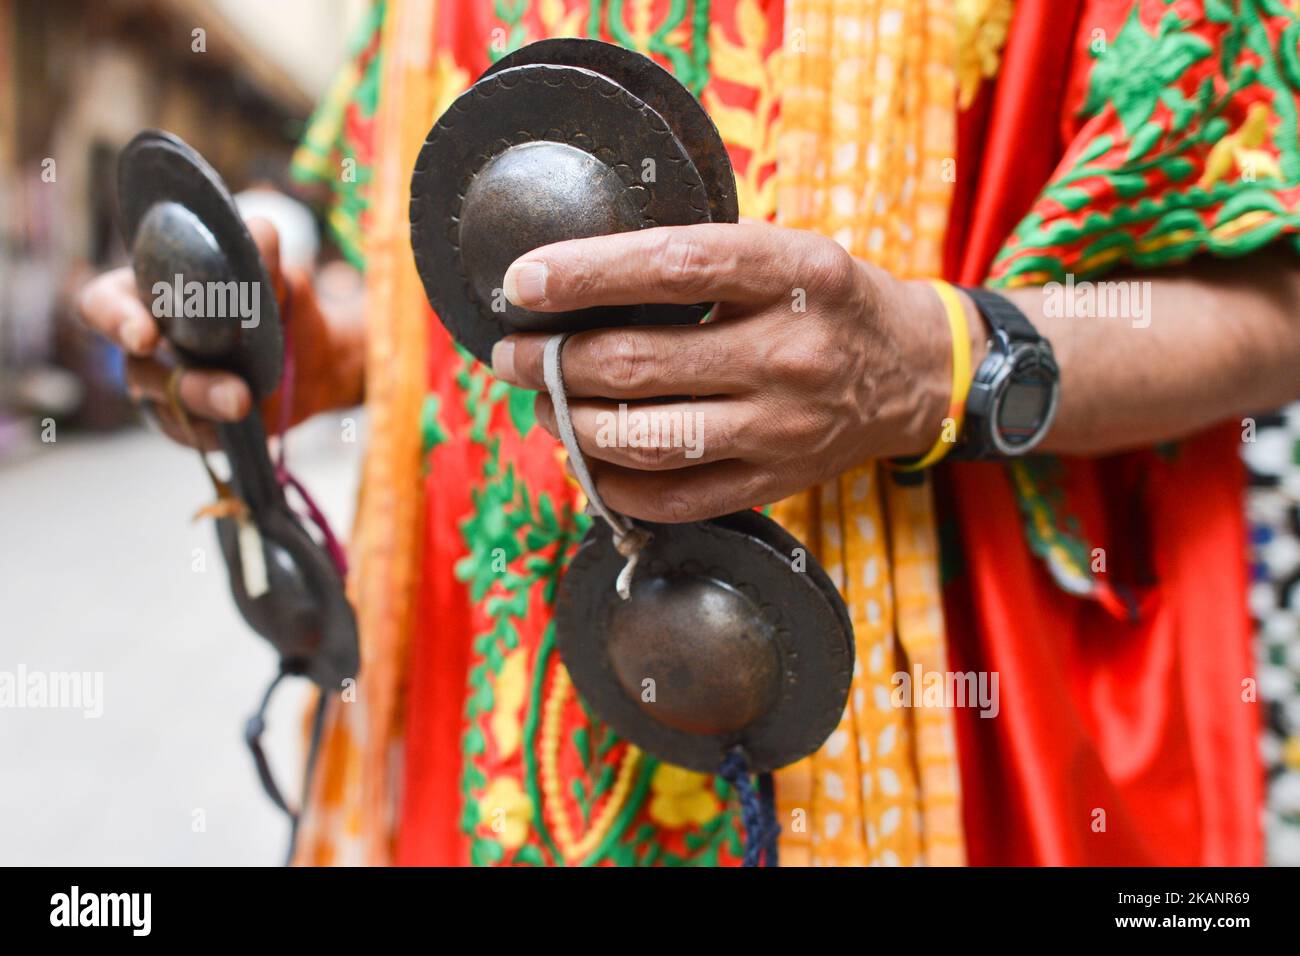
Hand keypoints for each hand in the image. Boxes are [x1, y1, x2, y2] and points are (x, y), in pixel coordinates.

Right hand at [77, 219, 363, 449]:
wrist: (317, 360)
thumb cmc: (278, 306)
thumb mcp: (278, 277)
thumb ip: (264, 257)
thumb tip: (262, 232)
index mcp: (147, 296)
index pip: (103, 303)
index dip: (114, 318)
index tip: (144, 333)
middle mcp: (147, 347)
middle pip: (138, 367)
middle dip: (175, 379)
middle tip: (213, 384)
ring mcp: (165, 391)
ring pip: (170, 404)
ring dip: (207, 400)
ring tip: (244, 400)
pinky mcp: (190, 428)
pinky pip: (195, 434)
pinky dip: (221, 427)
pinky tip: (249, 418)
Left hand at [490, 222, 953, 522]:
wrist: (913, 373)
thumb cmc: (831, 301)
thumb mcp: (788, 250)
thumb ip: (703, 260)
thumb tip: (580, 276)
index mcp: (795, 274)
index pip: (674, 266)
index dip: (586, 274)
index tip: (523, 281)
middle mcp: (790, 354)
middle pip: (639, 364)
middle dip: (552, 360)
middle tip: (513, 353)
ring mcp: (782, 429)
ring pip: (645, 439)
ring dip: (571, 422)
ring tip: (541, 401)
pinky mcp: (775, 483)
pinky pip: (672, 498)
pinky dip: (613, 482)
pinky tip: (588, 455)